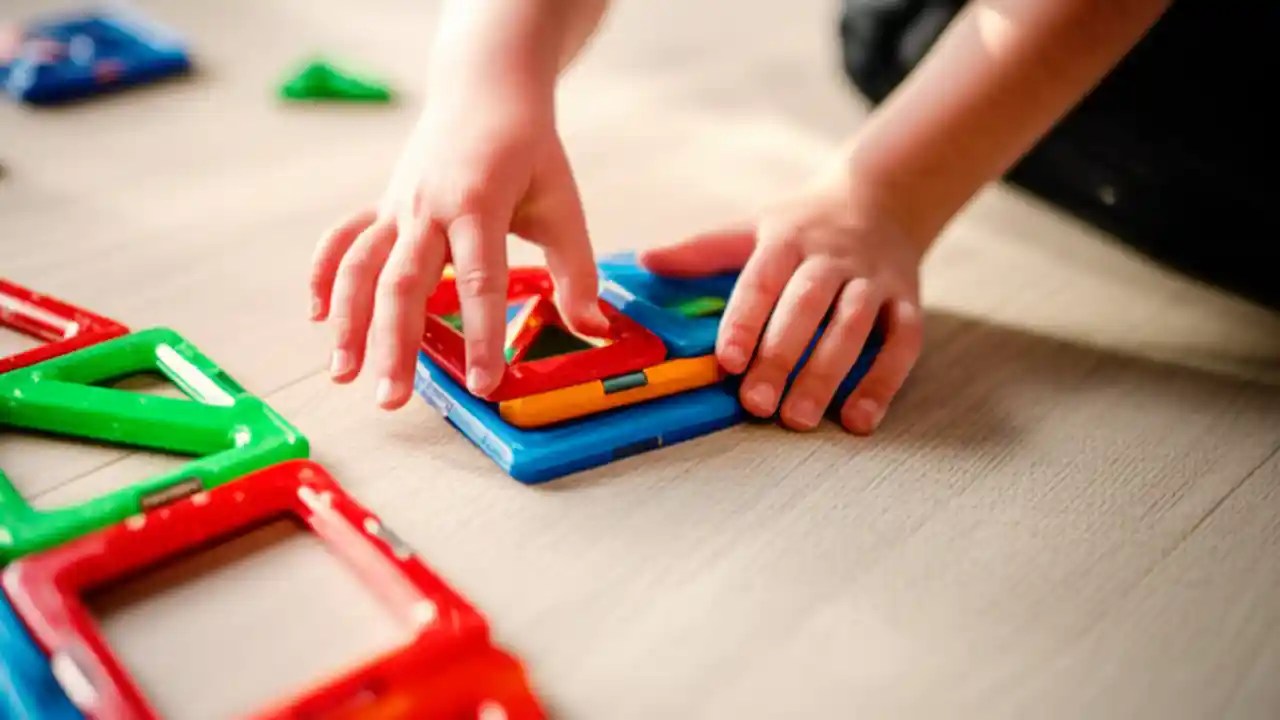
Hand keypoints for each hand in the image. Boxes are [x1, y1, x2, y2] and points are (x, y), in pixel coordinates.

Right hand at [310, 68, 606, 408]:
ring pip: (361, 267)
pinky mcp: (381, 204)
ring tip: (343, 374)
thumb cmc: (527, 148)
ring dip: (348, 321)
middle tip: (393, 400)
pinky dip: (324, 276)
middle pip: (404, 283)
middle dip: (395, 345)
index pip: (479, 283)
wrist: (484, 86)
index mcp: (478, 204)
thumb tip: (595, 331)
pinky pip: (342, 240)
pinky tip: (317, 317)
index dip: (481, 336)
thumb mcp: (562, 204)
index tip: (484, 386)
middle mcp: (428, 207)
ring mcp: (397, 206)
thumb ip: (576, 272)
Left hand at [639, 172, 925, 433]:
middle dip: (782, 356)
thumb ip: (702, 250)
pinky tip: (859, 421)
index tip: (728, 362)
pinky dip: (883, 382)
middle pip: (807, 306)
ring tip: (800, 418)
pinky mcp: (907, 302)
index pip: (762, 280)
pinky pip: (902, 343)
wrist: (882, 199)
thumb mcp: (752, 228)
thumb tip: (645, 260)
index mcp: (788, 239)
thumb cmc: (802, 227)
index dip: (744, 321)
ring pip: (854, 325)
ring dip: (828, 374)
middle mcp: (833, 257)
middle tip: (757, 405)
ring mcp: (874, 279)